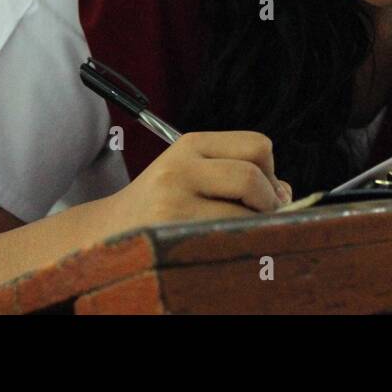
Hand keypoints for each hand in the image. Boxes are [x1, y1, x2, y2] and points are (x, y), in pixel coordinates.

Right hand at [92, 131, 292, 237]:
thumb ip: (240, 175)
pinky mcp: (169, 235)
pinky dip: (236, 245)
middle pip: (251, 177)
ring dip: (253, 227)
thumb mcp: (195, 174)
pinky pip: (224, 239)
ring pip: (241, 213)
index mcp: (190, 145)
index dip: (271, 172)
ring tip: (240, 233)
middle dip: (267, 202)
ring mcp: (172, 203)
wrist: (105, 234)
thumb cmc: (162, 205)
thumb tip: (286, 194)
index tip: (264, 193)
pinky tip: (225, 246)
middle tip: (261, 218)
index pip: (257, 146)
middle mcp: (180, 168)